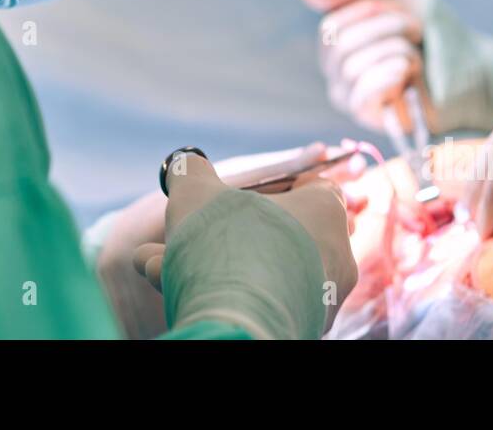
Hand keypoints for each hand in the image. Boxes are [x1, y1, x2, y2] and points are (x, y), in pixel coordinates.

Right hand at [134, 153, 357, 337]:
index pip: (315, 189)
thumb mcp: (196, 193)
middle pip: (274, 234)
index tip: (243, 194)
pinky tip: (178, 290)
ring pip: (259, 273)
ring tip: (157, 266)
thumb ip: (192, 172)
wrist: (237, 319)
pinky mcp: (299, 329)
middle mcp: (335, 258)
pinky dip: (223, 295)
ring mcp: (321, 300)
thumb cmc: (225, 242)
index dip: (277, 187)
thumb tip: (184, 164)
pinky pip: (258, 304)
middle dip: (216, 235)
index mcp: (325, 213)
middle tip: (179, 236)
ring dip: (210, 266)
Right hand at [297, 0, 434, 130]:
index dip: (370, 12)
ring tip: (417, 58)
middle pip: (338, 44)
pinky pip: (359, 96)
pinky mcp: (370, 119)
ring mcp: (351, 96)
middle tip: (416, 32)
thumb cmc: (442, 36)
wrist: (481, 74)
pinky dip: (385, 78)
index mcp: (342, 41)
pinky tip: (406, 75)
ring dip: (396, 52)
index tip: (405, 12)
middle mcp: (339, 70)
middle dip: (385, 29)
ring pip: (350, 67)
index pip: (331, 25)